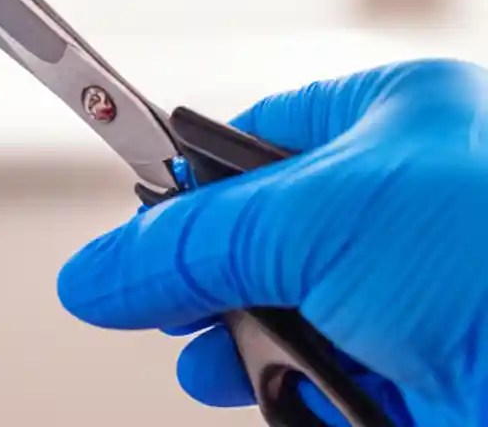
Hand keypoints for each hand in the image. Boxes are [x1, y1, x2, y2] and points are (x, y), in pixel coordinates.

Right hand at [56, 59, 487, 425]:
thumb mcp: (317, 222)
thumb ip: (188, 245)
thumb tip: (97, 275)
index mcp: (398, 124)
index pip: (251, 140)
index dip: (187, 186)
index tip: (136, 229)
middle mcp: (409, 207)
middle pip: (257, 242)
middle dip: (213, 288)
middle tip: (174, 315)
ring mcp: (418, 299)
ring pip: (286, 322)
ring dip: (254, 355)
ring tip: (242, 372)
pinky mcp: (426, 376)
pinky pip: (326, 384)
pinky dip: (305, 401)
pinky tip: (315, 403)